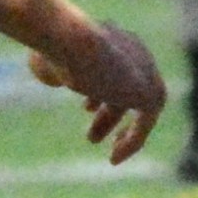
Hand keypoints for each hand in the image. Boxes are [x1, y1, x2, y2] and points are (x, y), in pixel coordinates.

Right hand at [26, 14, 165, 164]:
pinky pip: (146, 124)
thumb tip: (56, 80)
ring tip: (110, 153)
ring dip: (125, 130)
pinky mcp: (149, 94)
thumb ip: (56, 70)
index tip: (87, 110)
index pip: (116, 69)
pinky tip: (114, 158)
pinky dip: (132, 142)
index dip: (101, 91)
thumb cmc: (53, 48)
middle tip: (92, 138)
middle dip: (111, 113)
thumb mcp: (47, 61)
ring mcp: (146, 73)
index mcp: (115, 39)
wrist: (71, 40)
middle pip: (129, 88)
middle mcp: (136, 53)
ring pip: (141, 106)